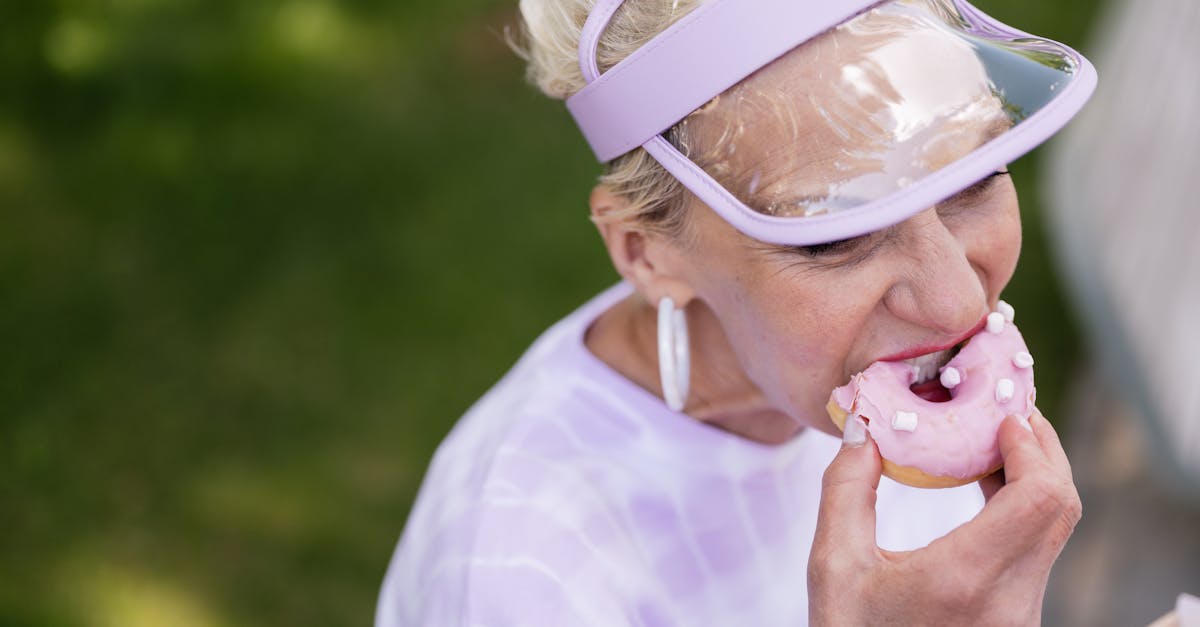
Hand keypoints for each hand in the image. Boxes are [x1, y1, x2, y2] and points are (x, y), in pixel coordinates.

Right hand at [808, 410, 1080, 625]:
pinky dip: (1025, 511)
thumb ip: (846, 489)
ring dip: (1035, 480)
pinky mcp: (1018, 623)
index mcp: (965, 581)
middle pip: (1061, 508)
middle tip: (1008, 415)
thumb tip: (860, 430)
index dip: (1033, 445)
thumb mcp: (832, 567)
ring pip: (1055, 531)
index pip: (1041, 497)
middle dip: (1043, 451)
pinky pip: (1039, 554)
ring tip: (994, 444)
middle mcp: (1010, 602)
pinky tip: (989, 490)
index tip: (1003, 416)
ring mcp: (1020, 618)